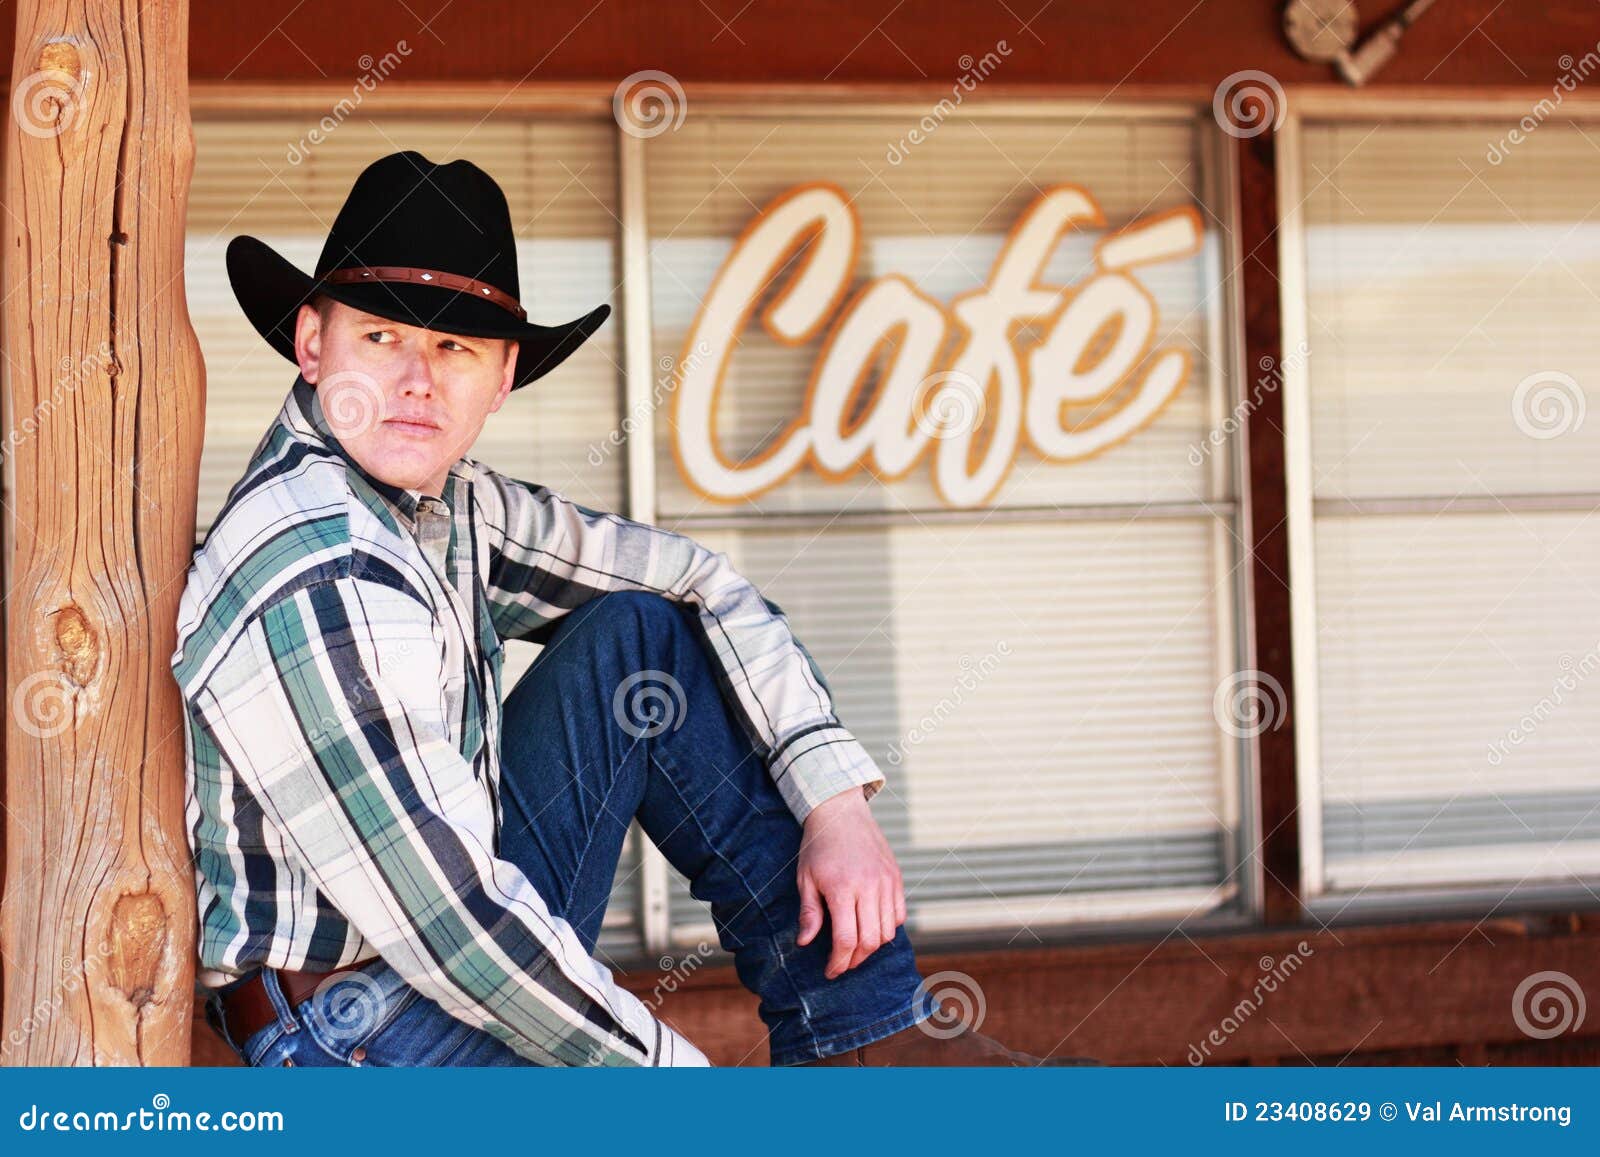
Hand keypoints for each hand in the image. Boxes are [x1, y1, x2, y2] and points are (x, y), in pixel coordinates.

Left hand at [795, 787, 905, 978]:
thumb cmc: (818, 846)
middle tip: (842, 963)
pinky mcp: (896, 877)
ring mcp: (886, 882)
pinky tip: (872, 927)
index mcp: (842, 889)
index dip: (839, 962)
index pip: (846, 940)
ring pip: (887, 931)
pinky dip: (888, 928)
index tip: (830, 971)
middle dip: (855, 960)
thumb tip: (805, 943)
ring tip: (856, 947)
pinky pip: (899, 914)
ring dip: (872, 946)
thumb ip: (809, 912)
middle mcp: (869, 887)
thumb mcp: (805, 878)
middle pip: (870, 941)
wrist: (840, 812)